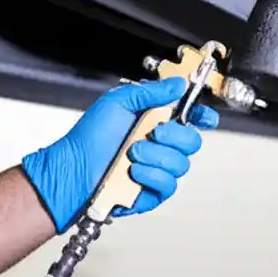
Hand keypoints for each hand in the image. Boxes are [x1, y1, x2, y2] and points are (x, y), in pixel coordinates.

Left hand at [22, 78, 219, 231]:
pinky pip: (169, 185)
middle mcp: (161, 147)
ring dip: (156, 157)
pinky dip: (152, 177)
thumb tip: (178, 83)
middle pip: (192, 142)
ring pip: (181, 164)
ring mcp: (159, 170)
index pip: (192, 119)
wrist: (73, 170)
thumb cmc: (89, 138)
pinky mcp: (153, 193)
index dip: (203, 117)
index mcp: (156, 123)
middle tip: (152, 133)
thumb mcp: (117, 102)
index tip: (204, 117)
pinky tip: (134, 173)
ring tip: (132, 154)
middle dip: (173, 136)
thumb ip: (151, 91)